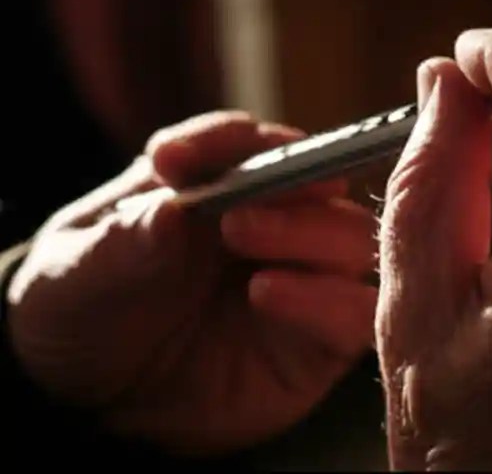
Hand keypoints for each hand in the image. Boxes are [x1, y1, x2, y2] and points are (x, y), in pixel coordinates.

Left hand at [6, 112, 377, 454]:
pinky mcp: (323, 342)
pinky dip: (328, 299)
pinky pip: (357, 313)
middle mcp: (275, 222)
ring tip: (245, 240)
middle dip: (289, 181)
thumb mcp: (73, 275)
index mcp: (216, 185)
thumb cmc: (84, 318)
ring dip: (309, 231)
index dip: (220, 143)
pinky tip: (268, 294)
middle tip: (235, 209)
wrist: (94, 410)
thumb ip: (119, 244)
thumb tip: (170, 210)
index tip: (174, 159)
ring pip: (353, 238)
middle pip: (322, 181)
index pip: (242, 143)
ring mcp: (307, 279)